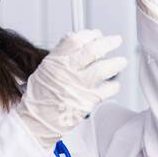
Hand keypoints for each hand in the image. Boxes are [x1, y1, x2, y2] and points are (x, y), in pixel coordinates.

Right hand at [15, 29, 125, 147]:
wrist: (35, 121)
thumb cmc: (39, 98)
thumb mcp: (44, 70)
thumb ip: (60, 56)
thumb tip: (76, 42)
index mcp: (55, 62)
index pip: (75, 40)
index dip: (89, 35)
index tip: (97, 34)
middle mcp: (67, 72)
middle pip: (93, 50)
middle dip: (108, 43)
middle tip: (116, 41)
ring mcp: (78, 87)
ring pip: (103, 68)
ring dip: (116, 63)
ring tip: (121, 61)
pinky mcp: (86, 102)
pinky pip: (106, 90)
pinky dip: (113, 86)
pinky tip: (114, 85)